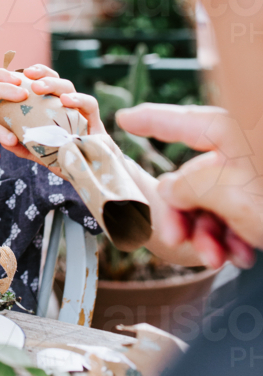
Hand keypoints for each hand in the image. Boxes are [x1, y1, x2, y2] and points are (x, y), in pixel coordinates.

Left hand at [1, 64, 106, 166]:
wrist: (88, 173)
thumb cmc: (64, 159)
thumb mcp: (39, 153)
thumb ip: (24, 147)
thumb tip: (5, 141)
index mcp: (53, 108)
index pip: (44, 83)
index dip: (32, 75)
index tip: (18, 73)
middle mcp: (67, 106)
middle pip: (55, 80)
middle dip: (42, 75)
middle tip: (27, 76)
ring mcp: (81, 112)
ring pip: (69, 88)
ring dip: (54, 84)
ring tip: (39, 87)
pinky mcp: (95, 121)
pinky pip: (90, 105)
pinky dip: (79, 99)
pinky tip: (66, 100)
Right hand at [117, 103, 259, 268]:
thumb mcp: (222, 190)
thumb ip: (184, 186)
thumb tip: (173, 194)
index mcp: (229, 129)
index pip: (178, 121)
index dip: (148, 120)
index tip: (126, 119)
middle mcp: (243, 147)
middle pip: (192, 177)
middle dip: (183, 215)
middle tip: (179, 241)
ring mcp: (258, 175)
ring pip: (215, 203)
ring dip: (209, 234)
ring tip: (219, 256)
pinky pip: (240, 215)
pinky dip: (235, 238)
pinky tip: (243, 254)